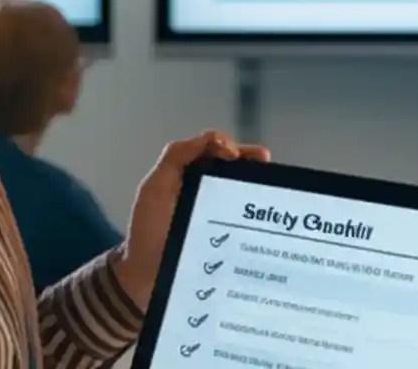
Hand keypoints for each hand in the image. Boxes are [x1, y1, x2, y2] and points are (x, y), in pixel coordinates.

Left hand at [114, 130, 270, 310]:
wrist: (147, 277)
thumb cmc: (149, 230)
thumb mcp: (155, 187)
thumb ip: (176, 156)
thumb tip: (214, 140)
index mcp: (189, 174)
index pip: (215, 150)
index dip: (229, 147)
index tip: (235, 156)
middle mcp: (206, 190)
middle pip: (234, 167)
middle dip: (251, 160)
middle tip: (264, 160)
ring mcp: (218, 213)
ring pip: (242, 191)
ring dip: (257, 183)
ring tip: (270, 182)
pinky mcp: (227, 236)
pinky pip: (246, 219)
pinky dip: (258, 214)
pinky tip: (268, 214)